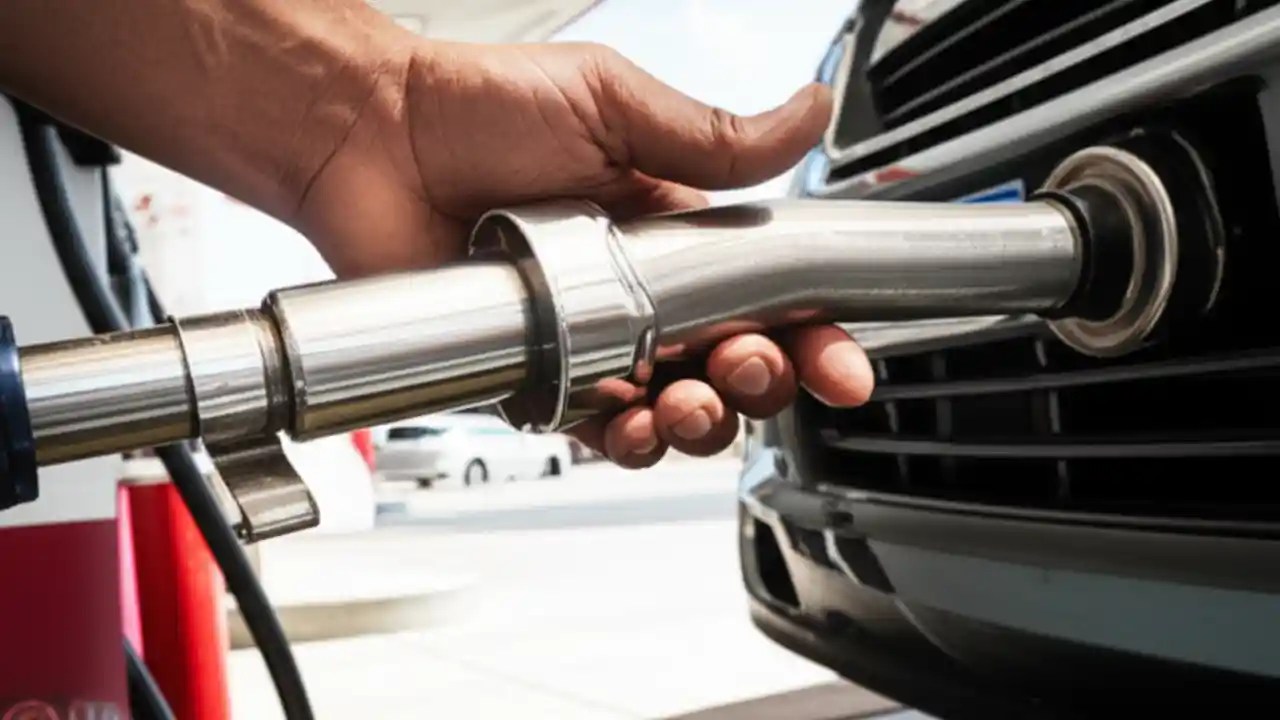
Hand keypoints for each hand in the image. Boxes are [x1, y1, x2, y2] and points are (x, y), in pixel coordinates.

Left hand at [294, 40, 874, 466]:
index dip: (811, 339)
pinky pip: (589, 428)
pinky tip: (628, 425)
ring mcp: (587, 341)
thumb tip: (810, 112)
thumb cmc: (482, 107)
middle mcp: (638, 296)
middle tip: (750, 368)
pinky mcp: (532, 375)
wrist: (372, 134)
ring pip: (668, 412)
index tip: (840, 366)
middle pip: (728, 370)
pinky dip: (618, 439)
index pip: (765, 300)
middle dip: (756, 386)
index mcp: (673, 235)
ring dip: (696, 425)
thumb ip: (714, 137)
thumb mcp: (614, 105)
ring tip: (686, 406)